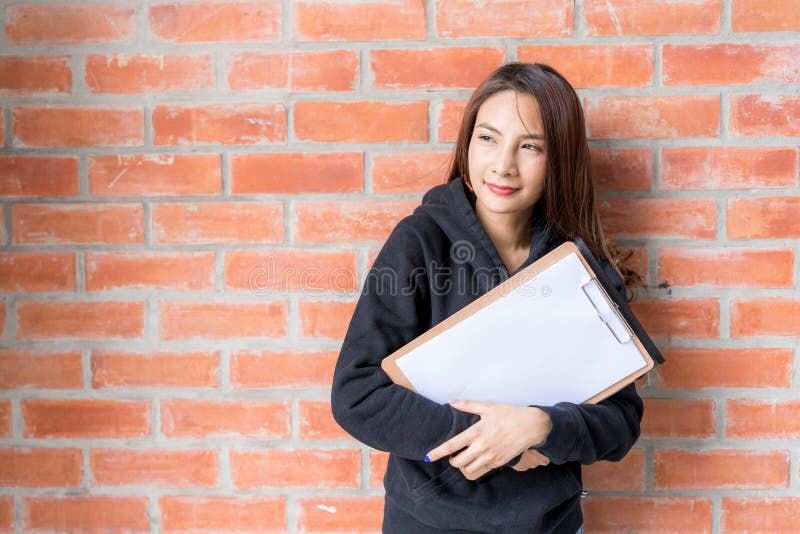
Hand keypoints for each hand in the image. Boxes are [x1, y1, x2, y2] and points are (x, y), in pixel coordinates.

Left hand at [424, 400, 551, 479]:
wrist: (532, 426)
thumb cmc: (509, 414)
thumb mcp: (488, 407)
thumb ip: (467, 405)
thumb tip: (451, 402)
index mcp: (476, 432)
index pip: (452, 445)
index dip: (438, 452)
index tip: (428, 457)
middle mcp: (481, 447)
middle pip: (458, 462)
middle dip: (452, 460)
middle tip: (453, 454)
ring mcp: (490, 456)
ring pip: (469, 469)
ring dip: (464, 464)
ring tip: (466, 455)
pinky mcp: (499, 462)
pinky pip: (482, 468)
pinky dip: (477, 464)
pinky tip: (480, 455)